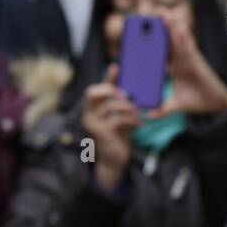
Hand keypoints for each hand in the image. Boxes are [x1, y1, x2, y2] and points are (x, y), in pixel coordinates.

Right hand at [82, 65, 141, 192]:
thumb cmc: (119, 135)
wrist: (115, 159)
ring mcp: (93, 124)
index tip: (117, 67)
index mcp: (92, 109)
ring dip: (129, 108)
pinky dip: (132, 120)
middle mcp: (88, 114)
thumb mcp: (121, 117)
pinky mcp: (101, 133)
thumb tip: (132, 88)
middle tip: (130, 97)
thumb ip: (122, 104)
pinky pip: (118, 119)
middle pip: (94, 92)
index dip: (106, 78)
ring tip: (138, 115)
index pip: (95, 89)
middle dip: (114, 91)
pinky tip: (139, 125)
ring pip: (110, 106)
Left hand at [150, 11, 226, 118]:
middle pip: (170, 41)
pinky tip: (180, 26)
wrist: (216, 106)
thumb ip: (163, 109)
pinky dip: (184, 36)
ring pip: (179, 40)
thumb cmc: (198, 101)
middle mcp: (182, 61)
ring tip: (164, 13)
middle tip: (153, 14)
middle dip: (162, 28)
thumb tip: (149, 115)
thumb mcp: (176, 105)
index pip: (162, 52)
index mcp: (176, 68)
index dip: (153, 42)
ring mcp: (190, 59)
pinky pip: (190, 47)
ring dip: (173, 26)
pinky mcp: (198, 62)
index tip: (141, 32)